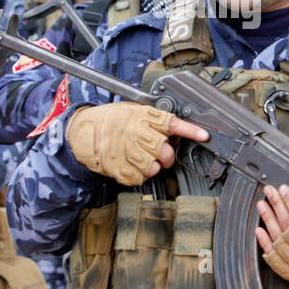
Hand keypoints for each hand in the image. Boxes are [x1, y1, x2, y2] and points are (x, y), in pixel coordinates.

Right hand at [66, 102, 208, 184]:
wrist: (84, 131)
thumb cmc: (111, 120)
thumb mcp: (134, 111)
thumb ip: (154, 122)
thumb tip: (176, 134)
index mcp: (142, 117)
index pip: (172, 123)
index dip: (190, 130)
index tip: (204, 135)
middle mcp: (136, 133)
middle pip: (166, 152)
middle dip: (167, 156)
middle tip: (160, 153)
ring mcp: (127, 152)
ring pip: (154, 168)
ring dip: (153, 166)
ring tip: (142, 158)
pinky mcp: (119, 167)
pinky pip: (139, 178)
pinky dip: (139, 175)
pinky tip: (132, 165)